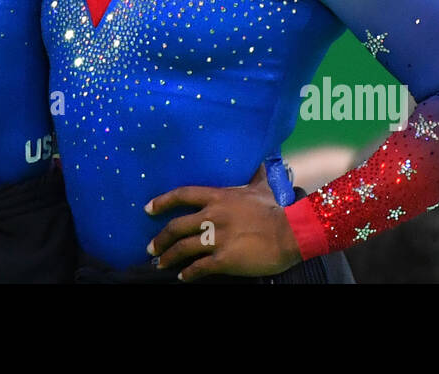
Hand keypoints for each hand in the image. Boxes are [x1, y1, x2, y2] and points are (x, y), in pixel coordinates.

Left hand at [145, 182, 302, 281]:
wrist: (291, 232)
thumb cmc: (276, 209)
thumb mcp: (262, 187)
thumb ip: (256, 175)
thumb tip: (261, 160)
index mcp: (218, 197)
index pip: (182, 195)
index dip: (162, 201)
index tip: (148, 208)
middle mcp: (212, 216)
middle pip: (176, 226)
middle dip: (160, 239)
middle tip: (151, 248)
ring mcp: (217, 238)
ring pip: (183, 248)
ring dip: (168, 258)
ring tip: (160, 264)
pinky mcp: (224, 259)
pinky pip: (199, 267)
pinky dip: (188, 273)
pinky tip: (182, 277)